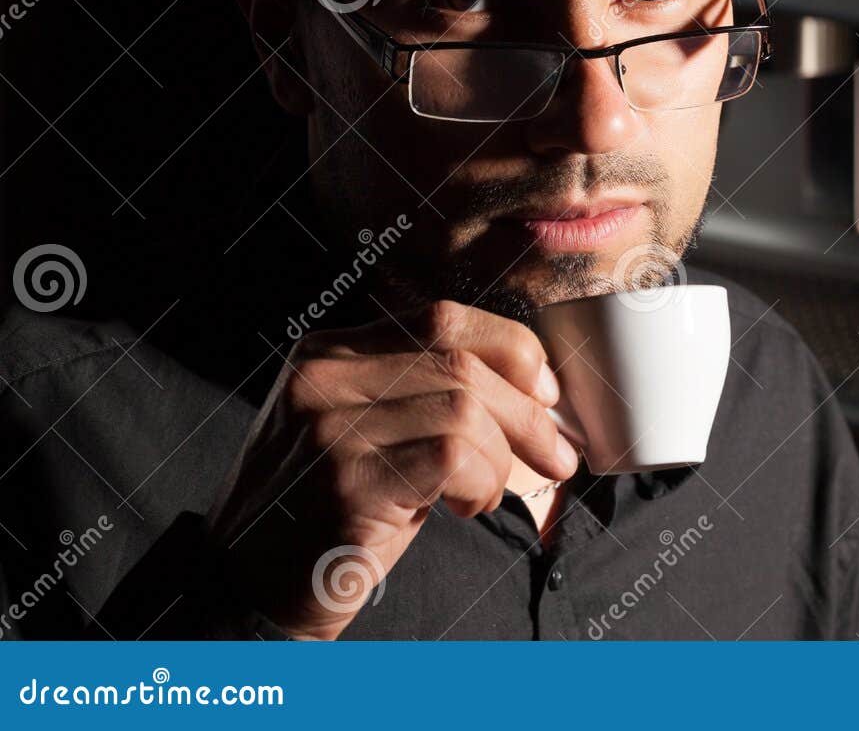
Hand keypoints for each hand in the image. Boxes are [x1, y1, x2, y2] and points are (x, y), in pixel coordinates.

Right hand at [204, 301, 579, 639]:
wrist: (248, 594)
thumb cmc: (329, 516)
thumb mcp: (369, 434)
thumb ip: (425, 393)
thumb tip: (536, 386)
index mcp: (327, 351)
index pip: (440, 318)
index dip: (509, 348)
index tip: (546, 390)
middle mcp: (322, 375)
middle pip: (461, 363)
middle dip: (527, 413)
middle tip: (556, 457)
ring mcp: (328, 424)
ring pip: (464, 409)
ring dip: (501, 460)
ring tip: (487, 495)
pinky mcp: (345, 476)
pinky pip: (452, 457)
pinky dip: (481, 484)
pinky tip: (464, 508)